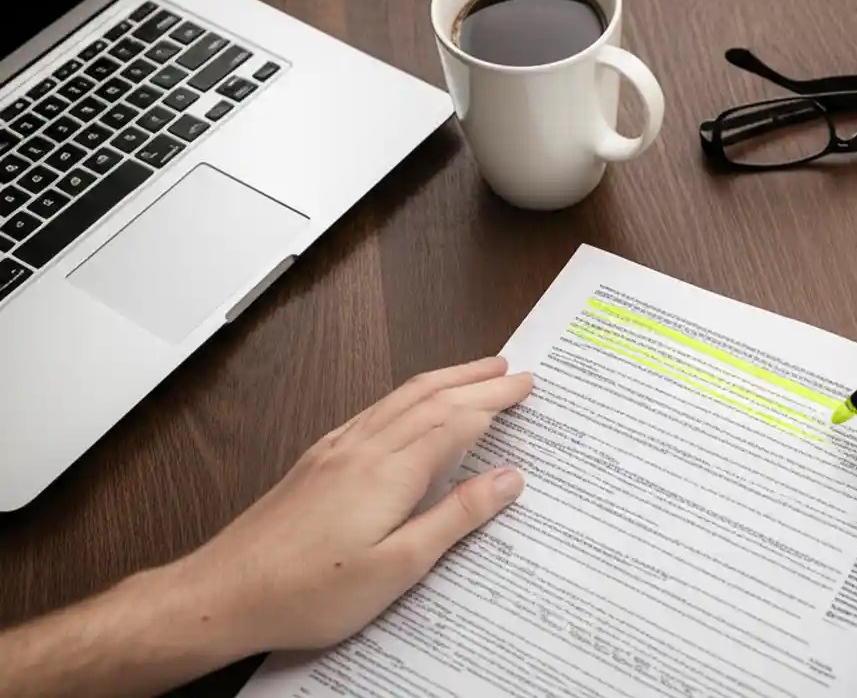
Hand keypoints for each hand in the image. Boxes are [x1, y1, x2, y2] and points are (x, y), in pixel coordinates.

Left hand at [167, 356, 531, 653]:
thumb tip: (508, 479)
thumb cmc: (310, 591)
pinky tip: (405, 403)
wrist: (224, 593)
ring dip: (441, 381)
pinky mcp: (316, 462)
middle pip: (429, 398)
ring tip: (472, 373)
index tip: (525, 386)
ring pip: (398, 400)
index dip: (494, 401)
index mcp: (390, 472)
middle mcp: (362, 449)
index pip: (456, 421)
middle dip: (474, 381)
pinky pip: (372, 412)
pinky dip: (404, 397)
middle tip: (512, 370)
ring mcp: (335, 451)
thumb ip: (457, 517)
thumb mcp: (399, 566)